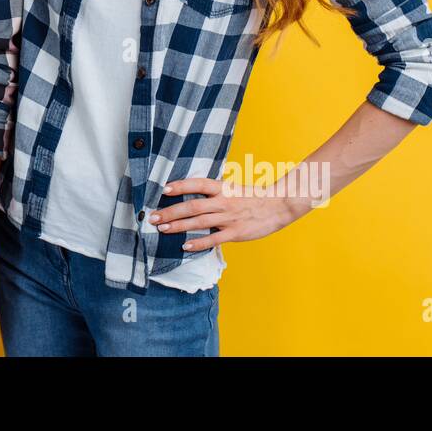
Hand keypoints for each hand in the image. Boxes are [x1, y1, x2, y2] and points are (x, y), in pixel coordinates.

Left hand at [148, 177, 312, 251]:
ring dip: (178, 226)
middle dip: (170, 212)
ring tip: (162, 229)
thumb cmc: (252, 197)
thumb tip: (191, 195)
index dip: (180, 186)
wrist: (278, 206)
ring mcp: (229, 218)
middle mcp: (224, 202)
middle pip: (192, 206)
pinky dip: (198, 243)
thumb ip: (214, 193)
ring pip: (199, 223)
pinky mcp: (236, 233)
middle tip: (153, 216)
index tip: (164, 190)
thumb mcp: (232, 189)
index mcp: (223, 188)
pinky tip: (184, 246)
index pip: (197, 184)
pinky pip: (213, 239)